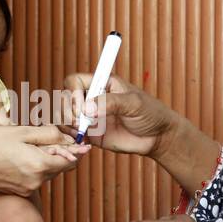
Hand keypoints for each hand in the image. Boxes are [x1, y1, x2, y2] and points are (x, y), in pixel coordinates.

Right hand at [0, 124, 89, 197]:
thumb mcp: (23, 131)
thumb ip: (50, 136)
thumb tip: (70, 140)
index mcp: (39, 165)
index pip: (70, 162)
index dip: (78, 152)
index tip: (85, 145)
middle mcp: (36, 181)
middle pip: (60, 168)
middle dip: (60, 154)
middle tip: (53, 139)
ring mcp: (27, 189)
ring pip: (47, 173)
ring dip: (46, 161)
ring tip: (29, 146)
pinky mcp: (19, 192)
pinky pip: (35, 179)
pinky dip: (34, 168)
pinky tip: (20, 157)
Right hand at [60, 74, 176, 156]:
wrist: (157, 137)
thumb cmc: (150, 113)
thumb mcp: (133, 103)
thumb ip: (111, 103)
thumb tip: (87, 108)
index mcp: (101, 83)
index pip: (75, 81)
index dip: (72, 92)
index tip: (81, 107)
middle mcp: (92, 98)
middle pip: (64, 98)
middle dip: (67, 110)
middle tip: (80, 123)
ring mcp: (90, 116)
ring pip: (64, 116)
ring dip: (66, 124)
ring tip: (81, 132)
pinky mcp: (91, 133)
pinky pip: (72, 133)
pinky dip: (70, 137)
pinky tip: (81, 140)